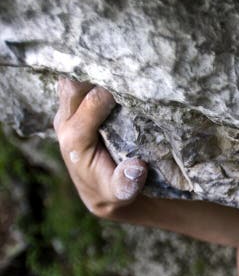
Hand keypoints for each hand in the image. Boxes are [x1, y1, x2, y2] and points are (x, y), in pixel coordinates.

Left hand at [53, 77, 147, 217]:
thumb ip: (126, 183)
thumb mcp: (121, 193)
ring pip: (72, 85)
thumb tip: (137, 166)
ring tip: (116, 87)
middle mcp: (64, 125)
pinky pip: (75, 89)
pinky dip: (91, 85)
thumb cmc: (112, 190)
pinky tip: (110, 89)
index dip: (112, 96)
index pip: (91, 103)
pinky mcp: (69, 112)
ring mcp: (64, 116)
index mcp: (75, 140)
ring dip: (93, 82)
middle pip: (74, 88)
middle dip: (97, 84)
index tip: (131, 98)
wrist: (98, 191)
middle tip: (122, 88)